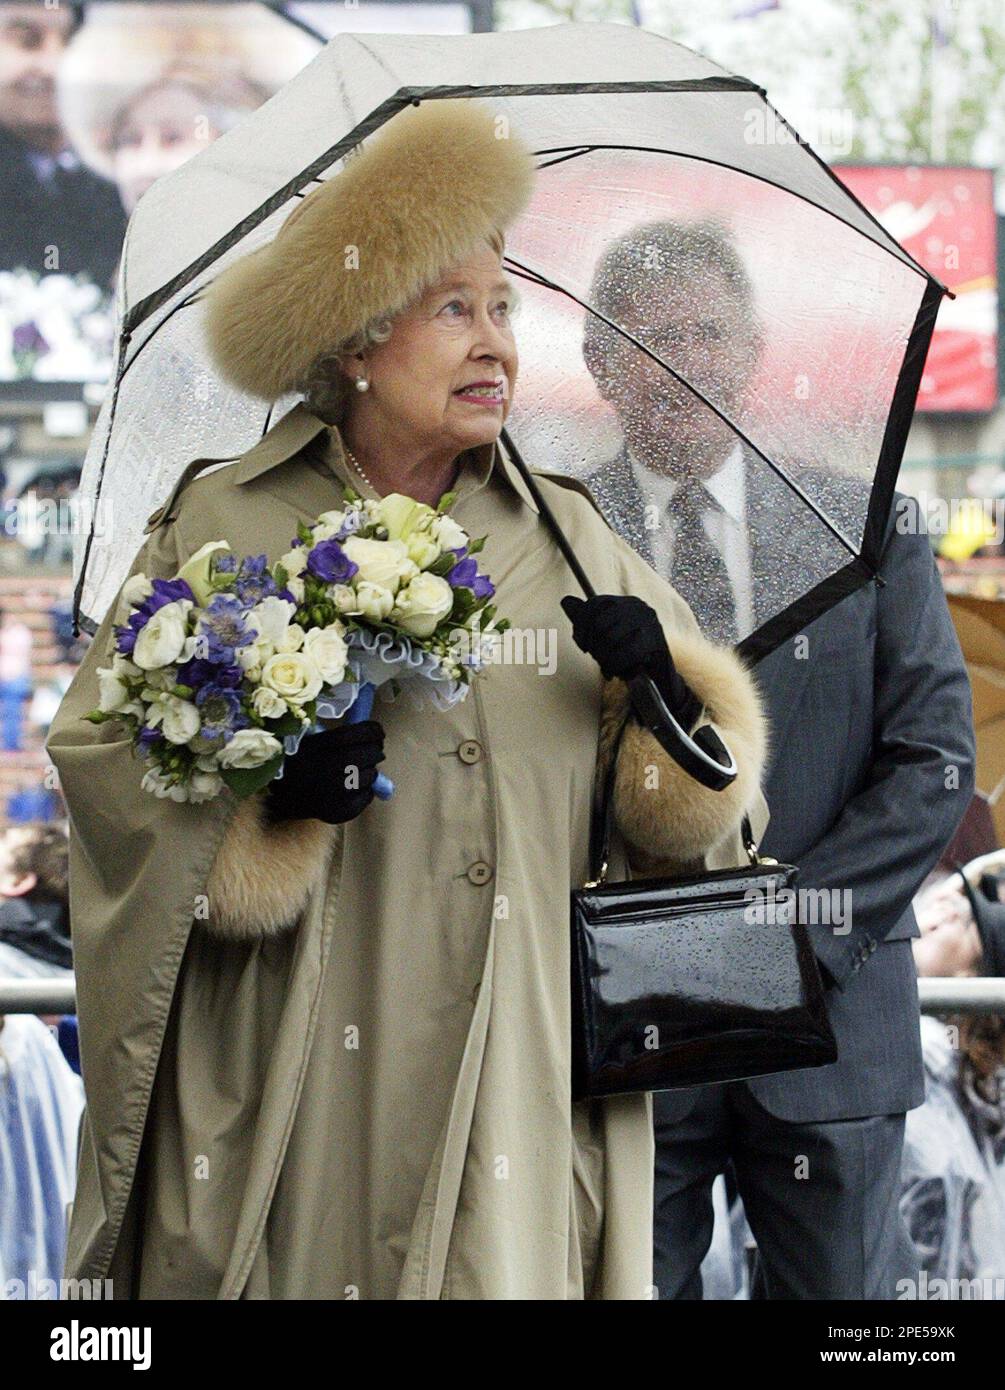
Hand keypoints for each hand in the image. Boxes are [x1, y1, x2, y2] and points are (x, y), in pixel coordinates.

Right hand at [264, 720, 385, 825]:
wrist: (284, 798)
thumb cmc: (304, 763)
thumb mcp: (311, 743)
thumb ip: (338, 737)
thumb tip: (373, 732)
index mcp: (309, 750)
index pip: (345, 737)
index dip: (369, 731)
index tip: (378, 731)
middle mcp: (316, 773)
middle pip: (357, 758)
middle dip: (374, 751)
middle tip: (377, 749)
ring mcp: (326, 796)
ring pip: (364, 778)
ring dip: (371, 770)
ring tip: (366, 768)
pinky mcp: (336, 813)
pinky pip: (364, 798)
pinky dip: (368, 789)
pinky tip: (359, 786)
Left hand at [560, 593, 702, 728]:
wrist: (661, 673)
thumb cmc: (630, 652)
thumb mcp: (606, 634)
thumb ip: (586, 619)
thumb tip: (566, 601)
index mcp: (624, 602)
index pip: (593, 605)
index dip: (580, 627)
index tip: (582, 646)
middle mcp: (637, 607)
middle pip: (599, 623)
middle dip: (593, 646)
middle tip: (599, 660)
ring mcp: (648, 622)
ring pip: (611, 638)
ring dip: (604, 658)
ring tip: (608, 667)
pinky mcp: (656, 640)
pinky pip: (626, 652)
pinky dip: (616, 665)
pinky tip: (615, 672)